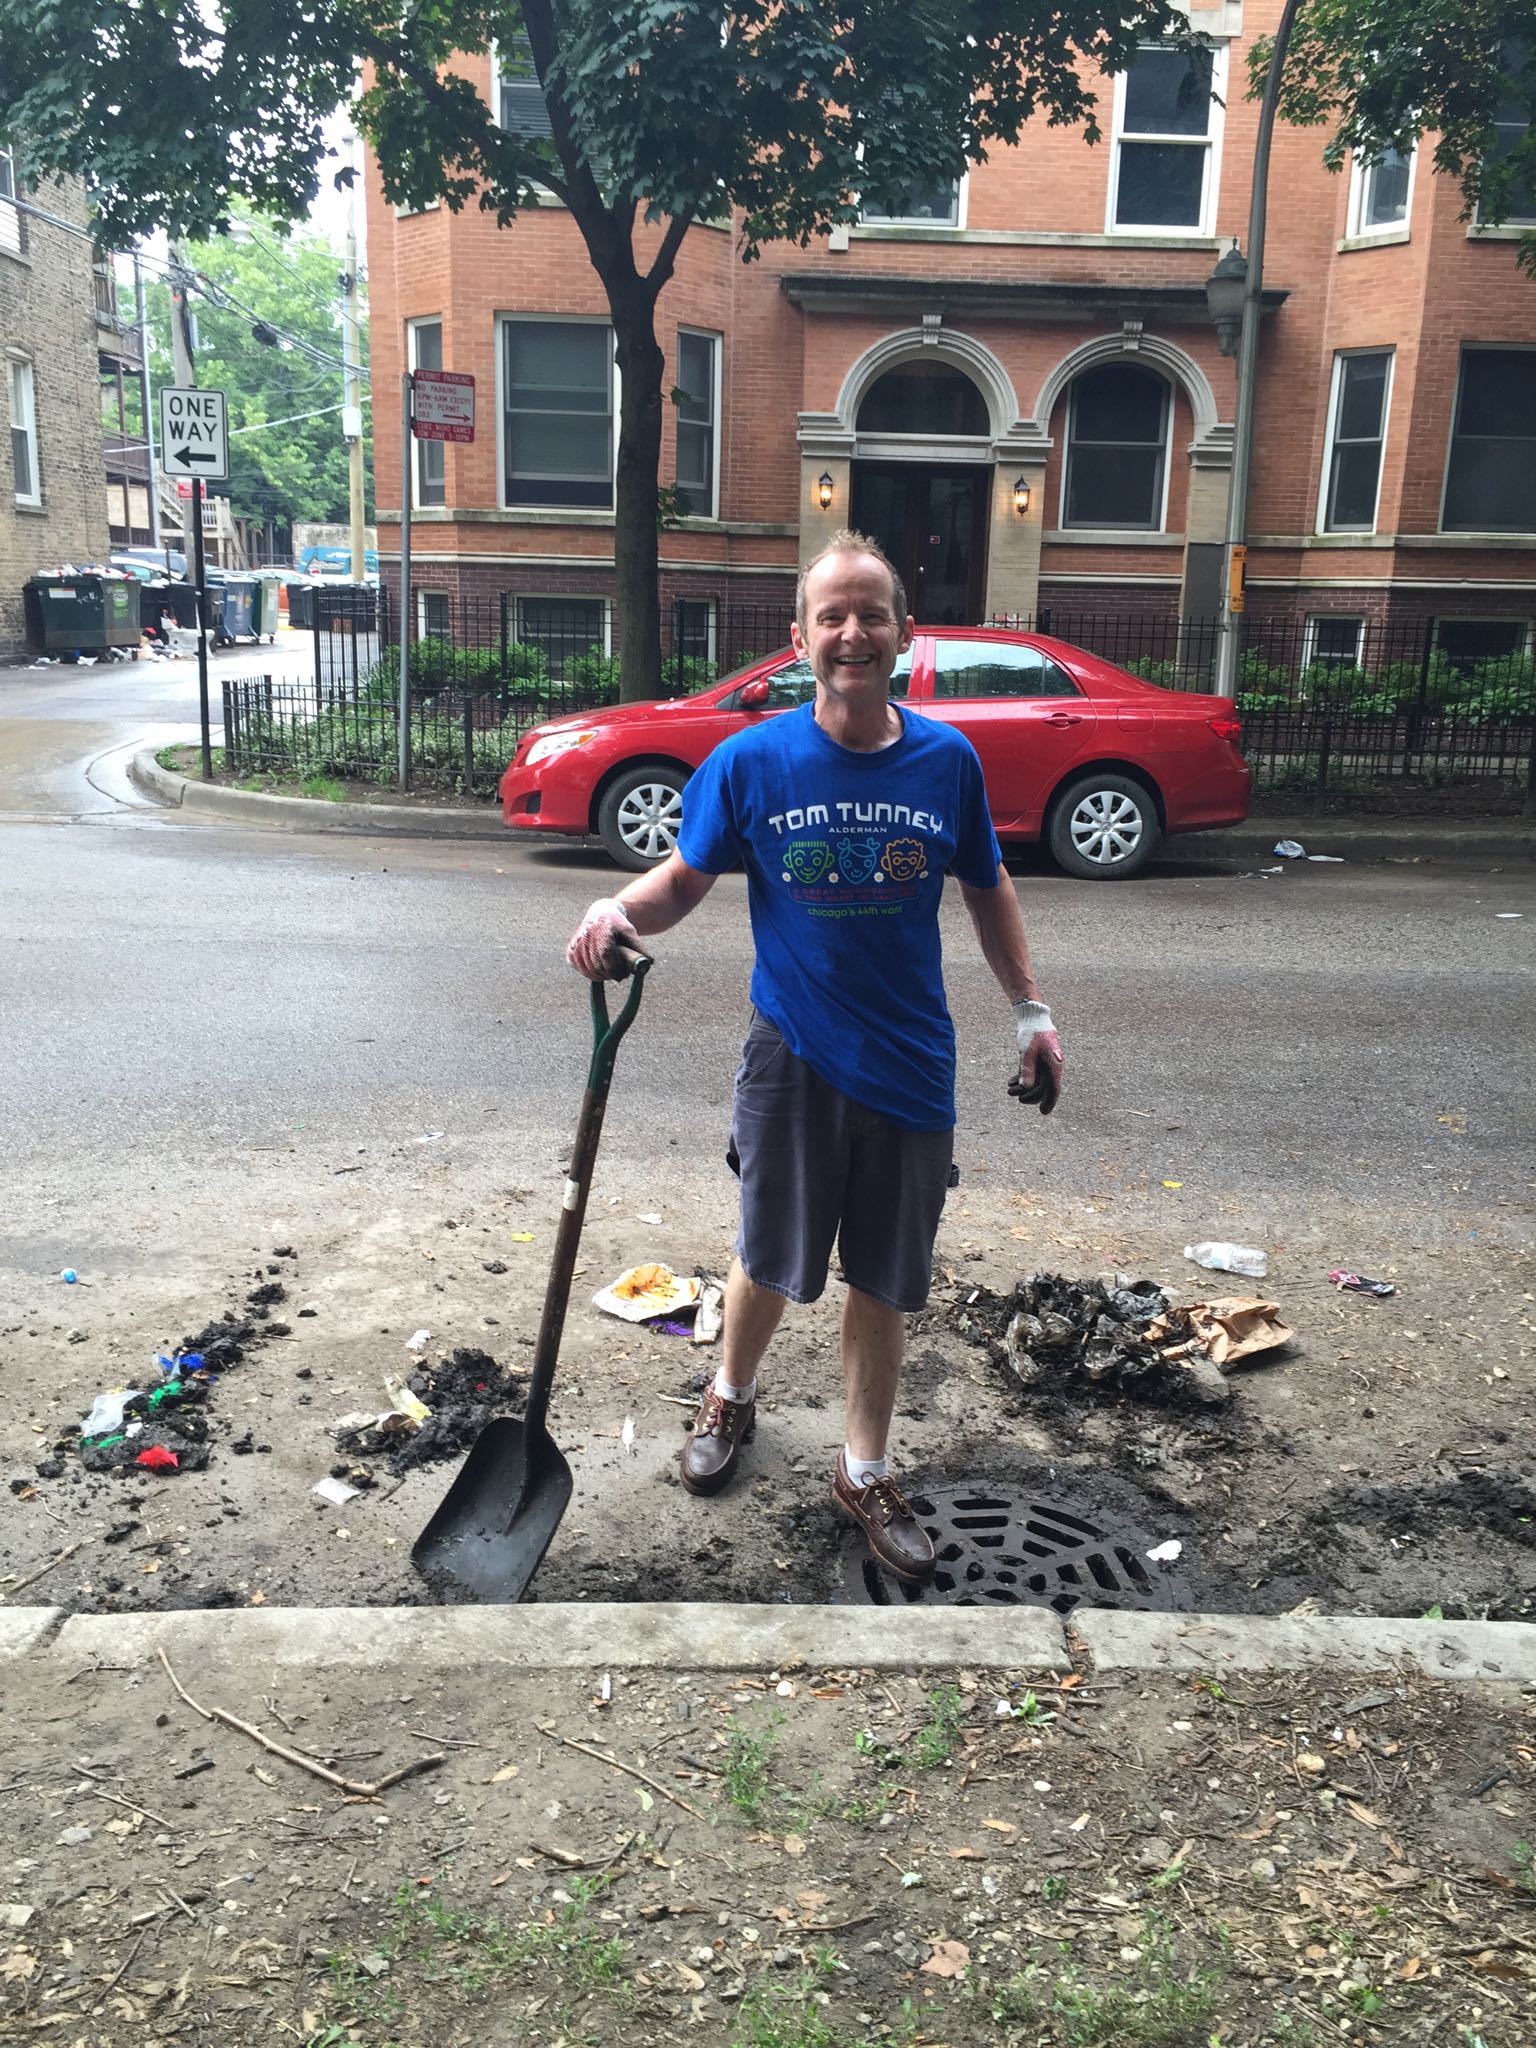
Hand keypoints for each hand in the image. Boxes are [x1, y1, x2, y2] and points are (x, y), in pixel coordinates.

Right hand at [567, 897, 640, 979]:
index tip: (622, 975)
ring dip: (601, 976)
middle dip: (610, 974)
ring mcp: (575, 944)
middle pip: (597, 965)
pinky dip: (591, 973)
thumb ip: (639, 947)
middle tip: (620, 976)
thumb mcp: (630, 932)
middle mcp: (585, 935)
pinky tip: (599, 968)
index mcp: (601, 929)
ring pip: (588, 970)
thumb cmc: (617, 925)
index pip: (606, 954)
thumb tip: (649, 963)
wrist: (600, 914)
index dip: (614, 968)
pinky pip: (580, 969)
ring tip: (611, 972)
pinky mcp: (570, 951)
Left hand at [1008, 997, 1062, 1114]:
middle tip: (1017, 1098)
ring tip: (1009, 1091)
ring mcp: (1045, 1062)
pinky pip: (1031, 1073)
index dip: (1050, 1101)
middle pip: (1044, 1086)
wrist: (1032, 1016)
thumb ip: (1027, 1070)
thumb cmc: (1032, 1032)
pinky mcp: (1037, 1058)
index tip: (1044, 1112)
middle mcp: (1051, 1065)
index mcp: (1054, 1064)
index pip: (1054, 1087)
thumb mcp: (1028, 1052)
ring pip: (1036, 1081)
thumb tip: (1026, 1088)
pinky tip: (1010, 1083)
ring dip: (1023, 1087)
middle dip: (1031, 1094)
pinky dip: (1022, 1078)